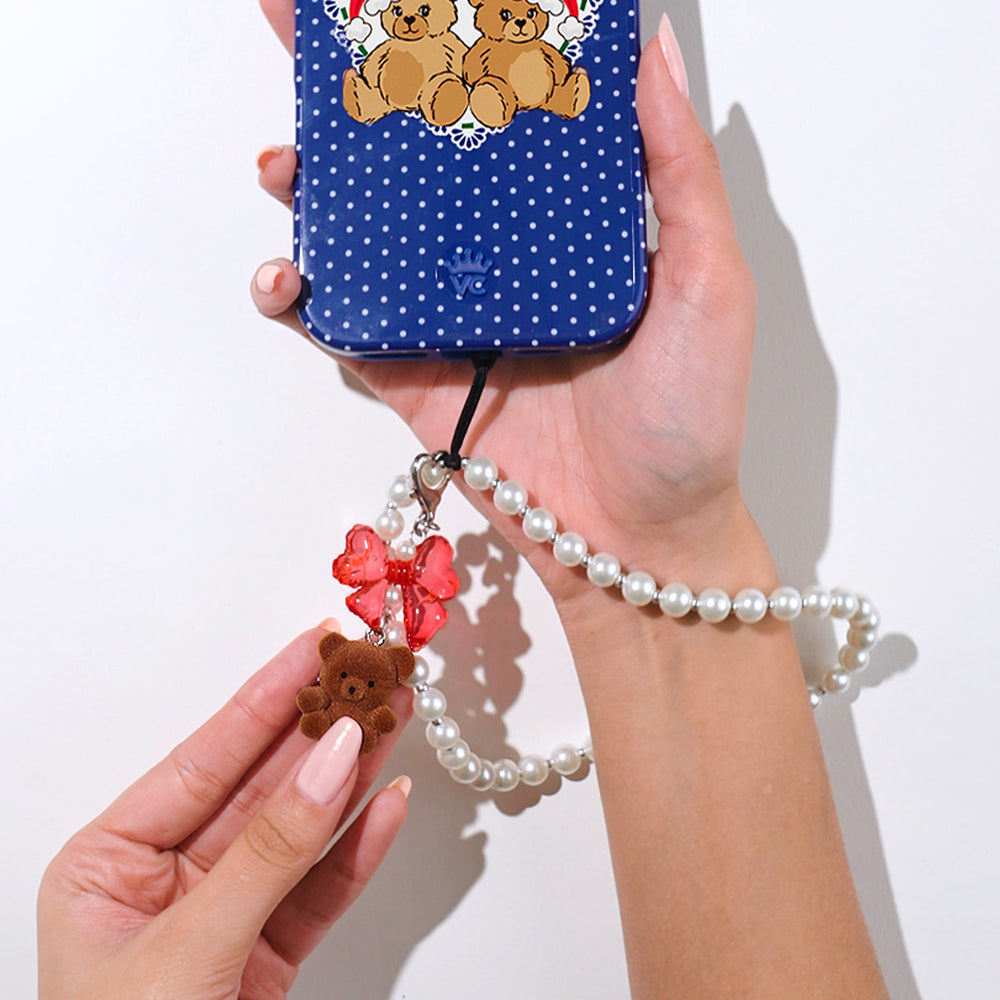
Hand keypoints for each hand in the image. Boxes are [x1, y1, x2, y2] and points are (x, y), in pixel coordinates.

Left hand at [38, 625, 411, 999]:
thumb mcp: (186, 950)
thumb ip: (270, 852)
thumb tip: (334, 759)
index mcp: (110, 860)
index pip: (204, 757)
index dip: (267, 697)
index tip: (316, 645)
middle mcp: (166, 877)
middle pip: (261, 784)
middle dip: (322, 728)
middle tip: (373, 673)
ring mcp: (223, 914)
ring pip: (301, 828)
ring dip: (352, 775)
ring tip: (399, 718)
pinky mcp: (267, 955)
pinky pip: (322, 888)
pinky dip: (360, 849)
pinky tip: (390, 804)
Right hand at [252, 4, 757, 607]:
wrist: (639, 536)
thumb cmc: (688, 414)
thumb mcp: (708, 279)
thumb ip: (676, 169)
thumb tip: (651, 45)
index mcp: (564, 224)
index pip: (500, 117)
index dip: (451, 52)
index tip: (402, 0)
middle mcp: (499, 259)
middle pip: (415, 162)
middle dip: (354, 98)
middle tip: (304, 38)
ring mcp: (449, 316)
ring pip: (362, 236)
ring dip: (311, 191)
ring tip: (287, 163)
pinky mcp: (413, 377)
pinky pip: (343, 327)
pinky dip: (300, 299)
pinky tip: (289, 276)